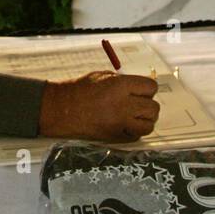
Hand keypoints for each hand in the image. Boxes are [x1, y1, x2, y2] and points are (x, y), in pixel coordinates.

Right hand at [39, 70, 159, 142]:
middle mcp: (123, 105)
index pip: (151, 87)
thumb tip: (139, 87)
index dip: (147, 89)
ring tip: (134, 116)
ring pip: (149, 125)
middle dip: (148, 105)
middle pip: (153, 108)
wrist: (60, 109)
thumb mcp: (102, 76)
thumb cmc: (78, 91)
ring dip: (144, 120)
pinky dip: (134, 131)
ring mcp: (120, 123)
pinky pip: (136, 136)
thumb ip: (124, 81)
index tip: (142, 90)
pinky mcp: (115, 137)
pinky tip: (125, 124)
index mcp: (120, 86)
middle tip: (138, 103)